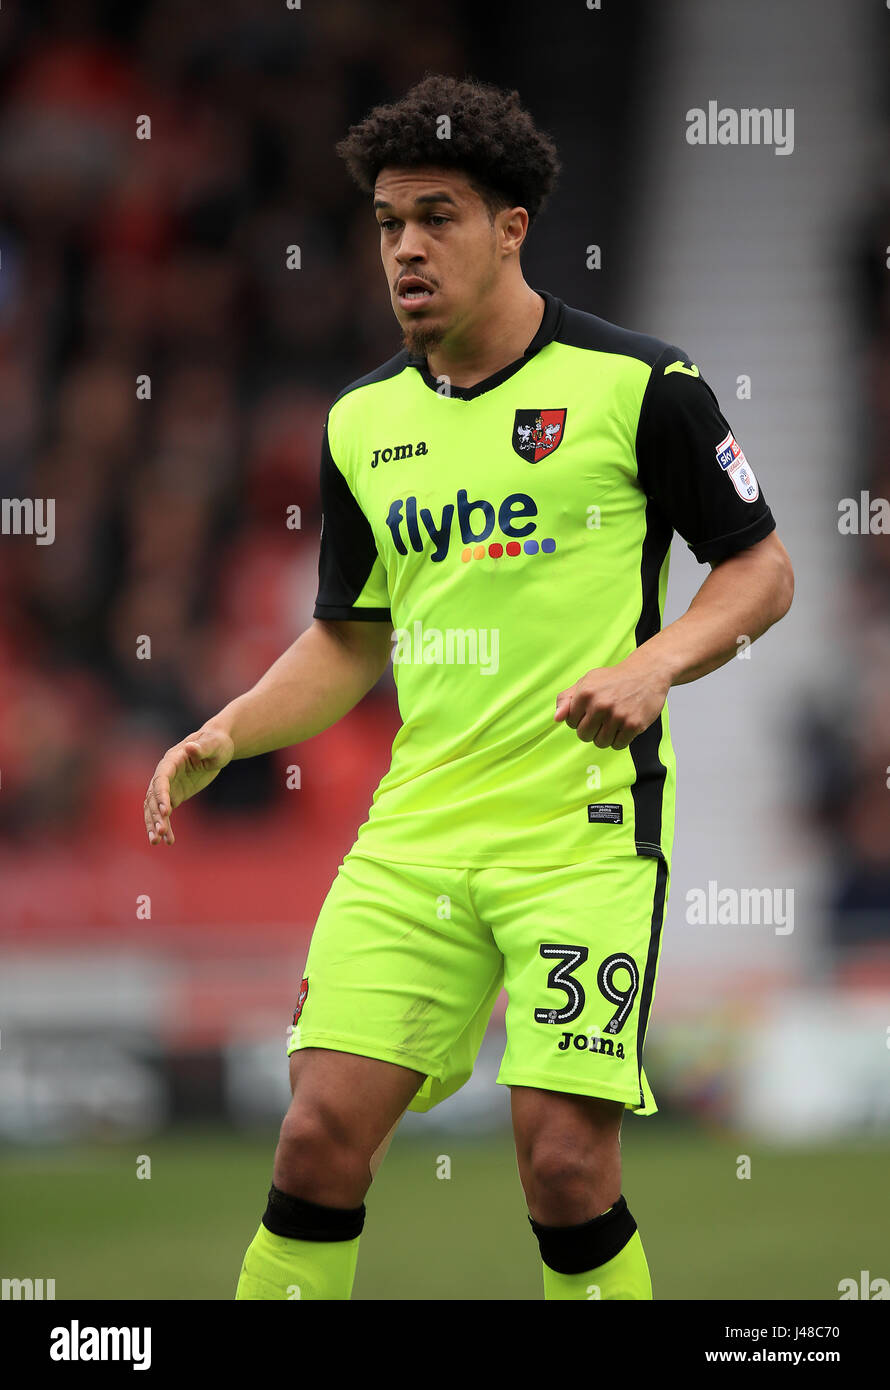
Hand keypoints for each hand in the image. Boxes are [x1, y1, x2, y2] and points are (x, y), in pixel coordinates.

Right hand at [143, 726, 234, 845]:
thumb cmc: (217, 742)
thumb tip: (190, 747)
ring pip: (154, 807)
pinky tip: (169, 841)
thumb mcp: (214, 743)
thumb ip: (202, 746)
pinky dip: (165, 826)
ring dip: (154, 824)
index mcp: (173, 759)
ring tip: (156, 841)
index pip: (162, 778)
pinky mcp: (174, 795)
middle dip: (155, 814)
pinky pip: (165, 813)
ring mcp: (168, 785)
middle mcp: (165, 773)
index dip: (161, 794)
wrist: (217, 746)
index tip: (166, 811)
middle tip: (160, 832)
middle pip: (154, 796)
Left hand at [554, 658, 669, 748]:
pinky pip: (618, 745)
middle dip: (591, 730)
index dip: (579, 719)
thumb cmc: (613, 679)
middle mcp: (600, 704)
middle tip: (602, 719)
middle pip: (584, 736)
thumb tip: (556, 719)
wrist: (646, 673)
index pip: (570, 722)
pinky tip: (624, 726)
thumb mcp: (586, 682)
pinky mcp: (633, 725)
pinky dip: (620, 740)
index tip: (590, 711)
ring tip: (613, 723)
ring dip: (605, 737)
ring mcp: (617, 715)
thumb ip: (566, 699)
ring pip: (600, 743)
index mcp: (585, 693)